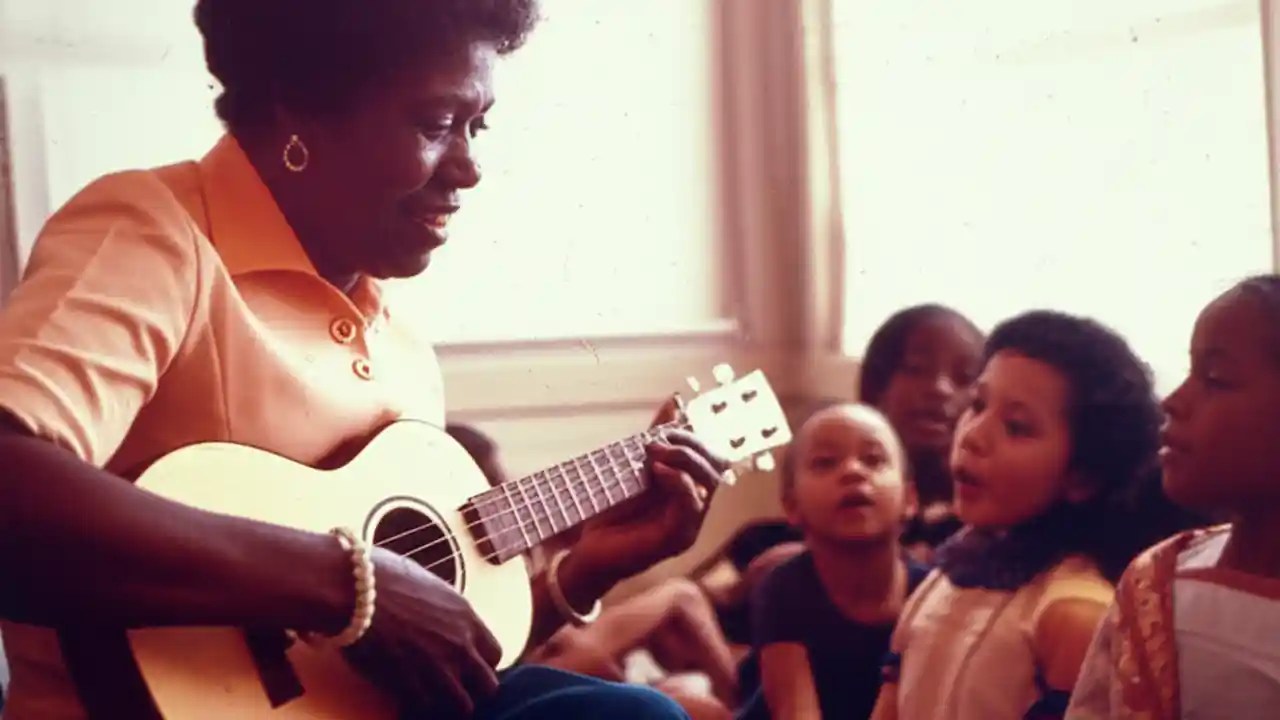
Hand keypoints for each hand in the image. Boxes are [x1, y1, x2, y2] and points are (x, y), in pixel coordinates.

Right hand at [343, 549, 501, 718]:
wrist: (352, 590)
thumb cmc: (383, 577)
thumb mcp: (428, 586)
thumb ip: (444, 610)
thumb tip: (442, 617)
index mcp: (466, 618)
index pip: (495, 655)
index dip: (480, 664)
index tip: (466, 666)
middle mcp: (459, 645)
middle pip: (488, 687)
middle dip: (473, 689)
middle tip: (452, 686)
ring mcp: (436, 668)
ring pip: (463, 706)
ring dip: (448, 704)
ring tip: (432, 696)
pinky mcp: (408, 684)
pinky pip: (426, 709)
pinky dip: (418, 708)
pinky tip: (406, 698)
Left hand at [571, 396, 730, 588]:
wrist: (588, 550)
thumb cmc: (611, 511)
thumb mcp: (633, 467)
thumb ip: (655, 439)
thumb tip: (676, 403)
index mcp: (689, 489)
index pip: (713, 454)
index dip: (697, 434)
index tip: (669, 423)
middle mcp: (696, 507)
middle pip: (716, 465)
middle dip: (691, 443)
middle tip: (659, 439)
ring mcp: (690, 524)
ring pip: (708, 482)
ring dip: (683, 459)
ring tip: (654, 452)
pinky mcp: (677, 539)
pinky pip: (692, 505)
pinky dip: (678, 482)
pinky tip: (658, 471)